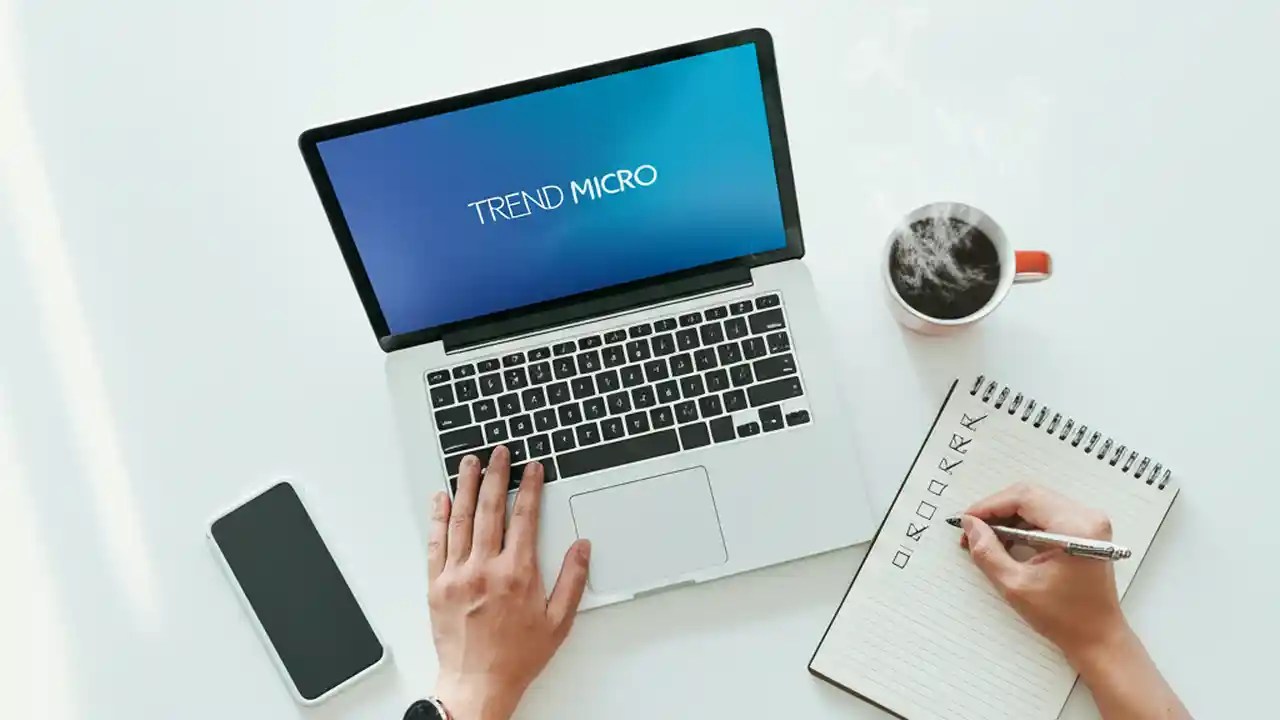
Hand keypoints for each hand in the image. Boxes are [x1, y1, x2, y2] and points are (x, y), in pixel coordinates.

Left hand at [427, 446, 590, 719]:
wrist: (477, 683)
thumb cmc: (517, 656)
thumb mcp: (558, 621)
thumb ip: (572, 580)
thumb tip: (582, 548)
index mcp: (517, 573)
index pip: (525, 517)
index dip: (530, 486)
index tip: (532, 468)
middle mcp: (485, 568)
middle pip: (491, 508)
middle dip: (496, 475)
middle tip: (499, 453)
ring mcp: (457, 574)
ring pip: (461, 519)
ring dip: (466, 486)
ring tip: (469, 463)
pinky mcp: (437, 585)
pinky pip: (436, 542)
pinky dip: (438, 517)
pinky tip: (442, 499)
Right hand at [958, 483, 1124, 661]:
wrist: (1099, 637)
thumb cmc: (1063, 618)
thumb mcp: (1016, 586)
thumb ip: (988, 552)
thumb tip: (970, 526)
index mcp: (1075, 527)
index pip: (1024, 498)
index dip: (989, 506)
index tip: (966, 521)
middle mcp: (1087, 516)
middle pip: (1030, 496)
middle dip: (996, 511)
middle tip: (972, 531)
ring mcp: (1088, 522)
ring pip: (1036, 503)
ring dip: (1008, 517)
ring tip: (986, 540)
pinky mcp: (1085, 530)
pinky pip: (1046, 515)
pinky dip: (1022, 525)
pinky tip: (1006, 543)